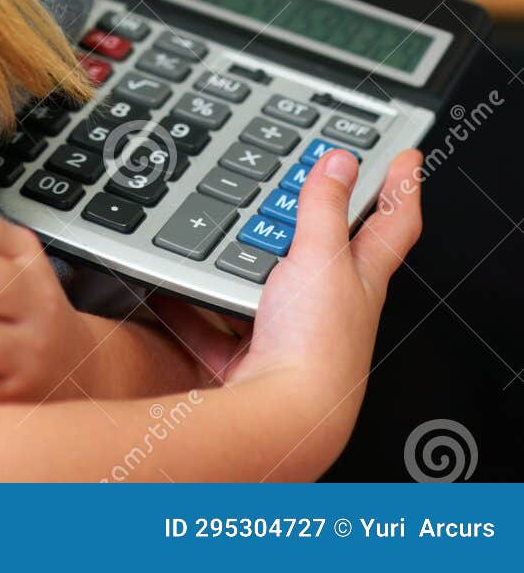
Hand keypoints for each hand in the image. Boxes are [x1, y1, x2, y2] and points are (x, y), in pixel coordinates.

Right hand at [147, 147, 423, 462]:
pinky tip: (170, 291)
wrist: (282, 418)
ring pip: (269, 284)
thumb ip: (325, 207)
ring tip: (218, 232)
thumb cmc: (317, 348)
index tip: (406, 158)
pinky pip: (220, 322)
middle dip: (312, 219)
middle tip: (298, 180)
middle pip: (328, 252)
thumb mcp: (322, 257)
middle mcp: (333, 306)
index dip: (403, 187)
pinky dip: (195, 305)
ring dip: (246, 262)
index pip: (394, 222)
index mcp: (360, 277)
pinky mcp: (255, 356)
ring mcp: (293, 331)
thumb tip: (339, 162)